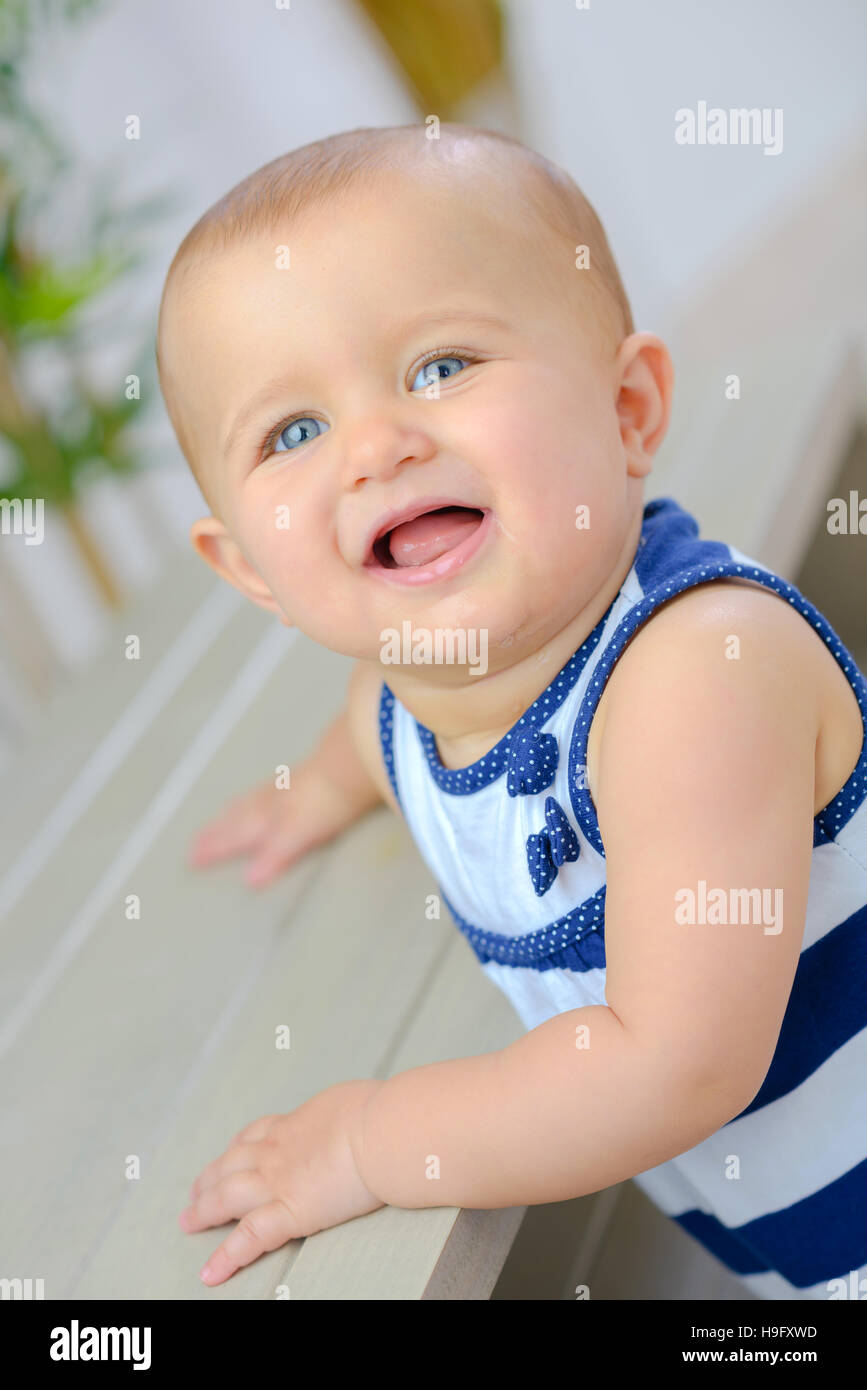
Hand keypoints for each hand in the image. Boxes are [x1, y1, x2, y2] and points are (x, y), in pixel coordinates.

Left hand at [179, 1079, 384, 1285]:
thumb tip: (357, 1118)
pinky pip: (249, 1238)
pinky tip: (211, 1272)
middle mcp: (277, 1151)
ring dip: (204, 1210)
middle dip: (209, 1180)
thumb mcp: (355, 1103)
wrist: (382, 1131)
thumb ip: (346, 1116)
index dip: (235, 1149)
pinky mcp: (290, 1213)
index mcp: (294, 1125)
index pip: (254, 1136)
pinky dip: (227, 1256)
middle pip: (229, 1165)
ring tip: (189, 1223)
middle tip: (194, 1193)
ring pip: (227, 1197)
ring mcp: (278, 1182)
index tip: (226, 1156)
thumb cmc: (380, 1113)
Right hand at [187, 765, 357, 888]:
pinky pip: (273, 786)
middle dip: (218, 832)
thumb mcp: (299, 832)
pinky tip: (268, 793)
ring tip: (223, 817)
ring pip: (253, 800)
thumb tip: (249, 879)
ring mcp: (290, 785)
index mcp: (270, 815)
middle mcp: (274, 800)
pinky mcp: (309, 773)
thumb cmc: (331, 797)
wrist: (355, 758)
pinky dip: (261, 794)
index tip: (194, 858)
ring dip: (235, 812)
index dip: (217, 847)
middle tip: (196, 842)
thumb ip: (275, 854)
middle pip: (240, 817)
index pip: (238, 834)